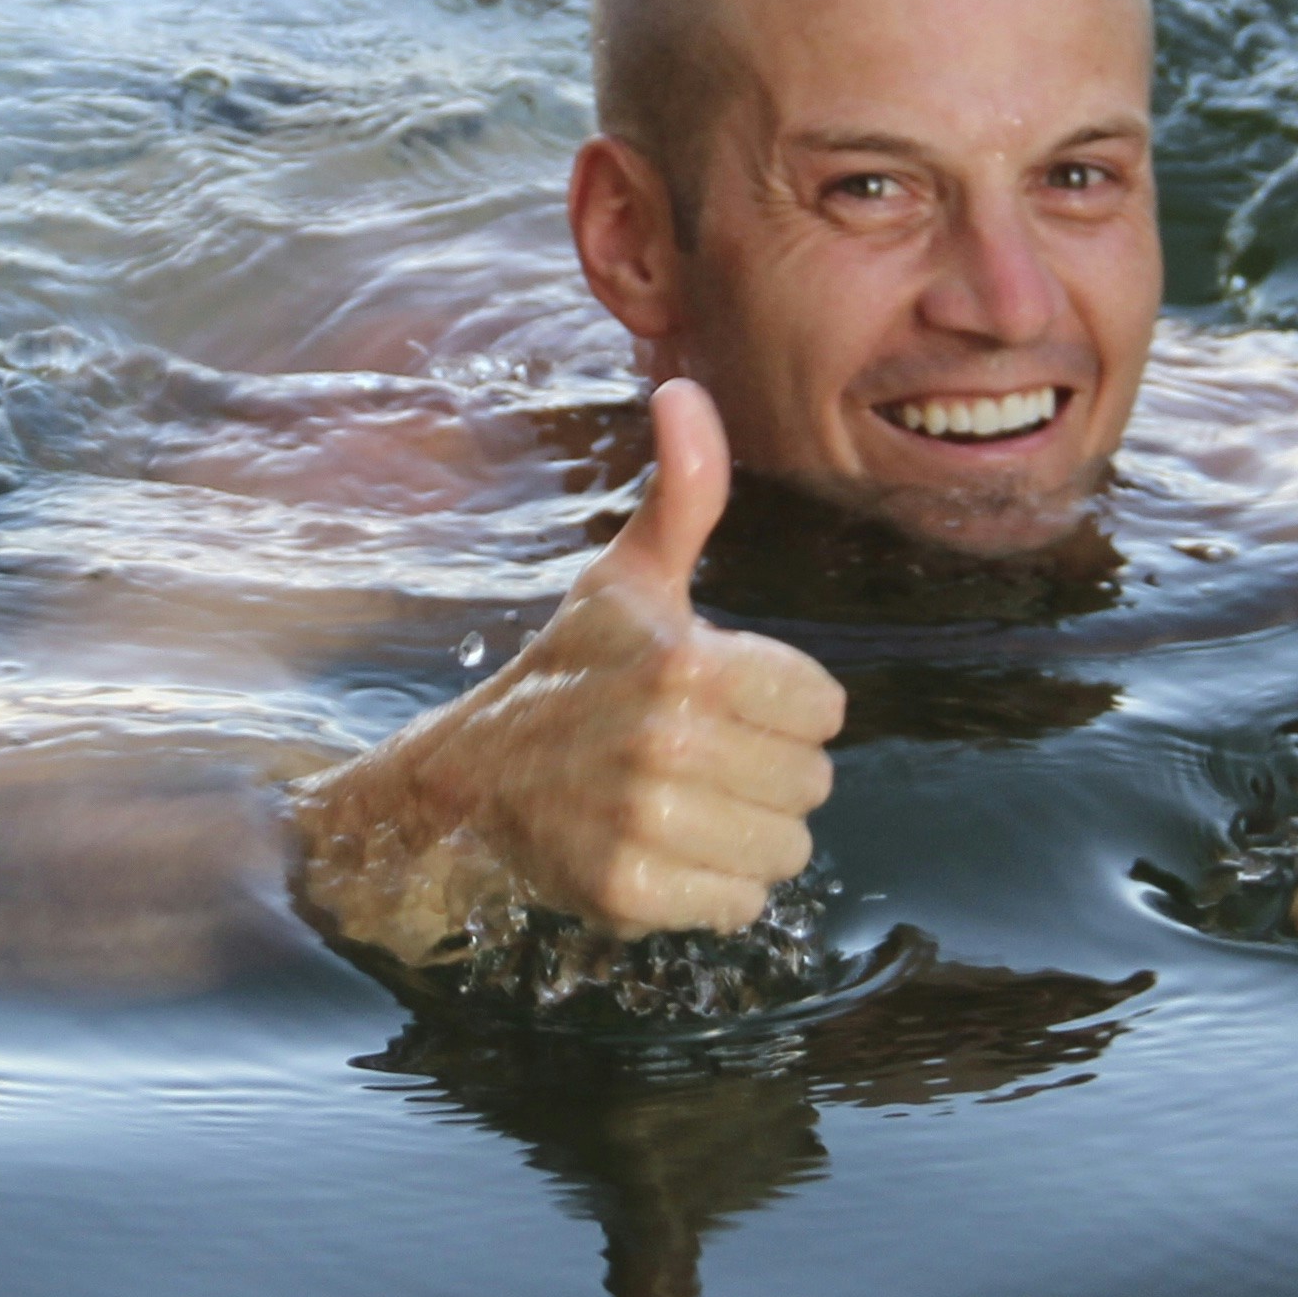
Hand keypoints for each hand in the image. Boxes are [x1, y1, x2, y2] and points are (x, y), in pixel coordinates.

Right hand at [294, 379, 845, 953]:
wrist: (472, 776)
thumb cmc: (572, 669)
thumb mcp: (629, 580)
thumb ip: (684, 495)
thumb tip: (685, 389)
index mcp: (689, 664)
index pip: (825, 709)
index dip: (784, 704)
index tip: (725, 698)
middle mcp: (669, 747)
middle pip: (812, 785)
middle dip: (767, 773)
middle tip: (701, 756)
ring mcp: (647, 826)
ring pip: (785, 852)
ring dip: (747, 835)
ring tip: (687, 805)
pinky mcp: (630, 893)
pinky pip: (740, 907)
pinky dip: (713, 890)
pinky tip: (666, 851)